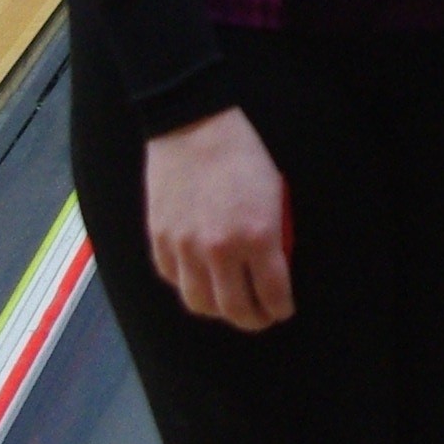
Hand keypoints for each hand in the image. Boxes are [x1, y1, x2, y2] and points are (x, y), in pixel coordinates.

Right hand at [146, 107, 292, 330]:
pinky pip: (173, 279)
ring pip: (200, 303)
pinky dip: (188, 286)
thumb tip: (276, 268)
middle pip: (236, 309)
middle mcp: (220, 250)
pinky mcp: (160, 238)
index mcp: (258, 237)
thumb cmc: (243, 153)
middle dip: (254, 320)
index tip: (283, 310)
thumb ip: (275, 236)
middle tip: (261, 317)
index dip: (281, 309)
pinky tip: (200, 281)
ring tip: (229, 305)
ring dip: (219, 311)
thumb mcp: (275, 194)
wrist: (194, 123)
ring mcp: (185, 247)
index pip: (273, 295)